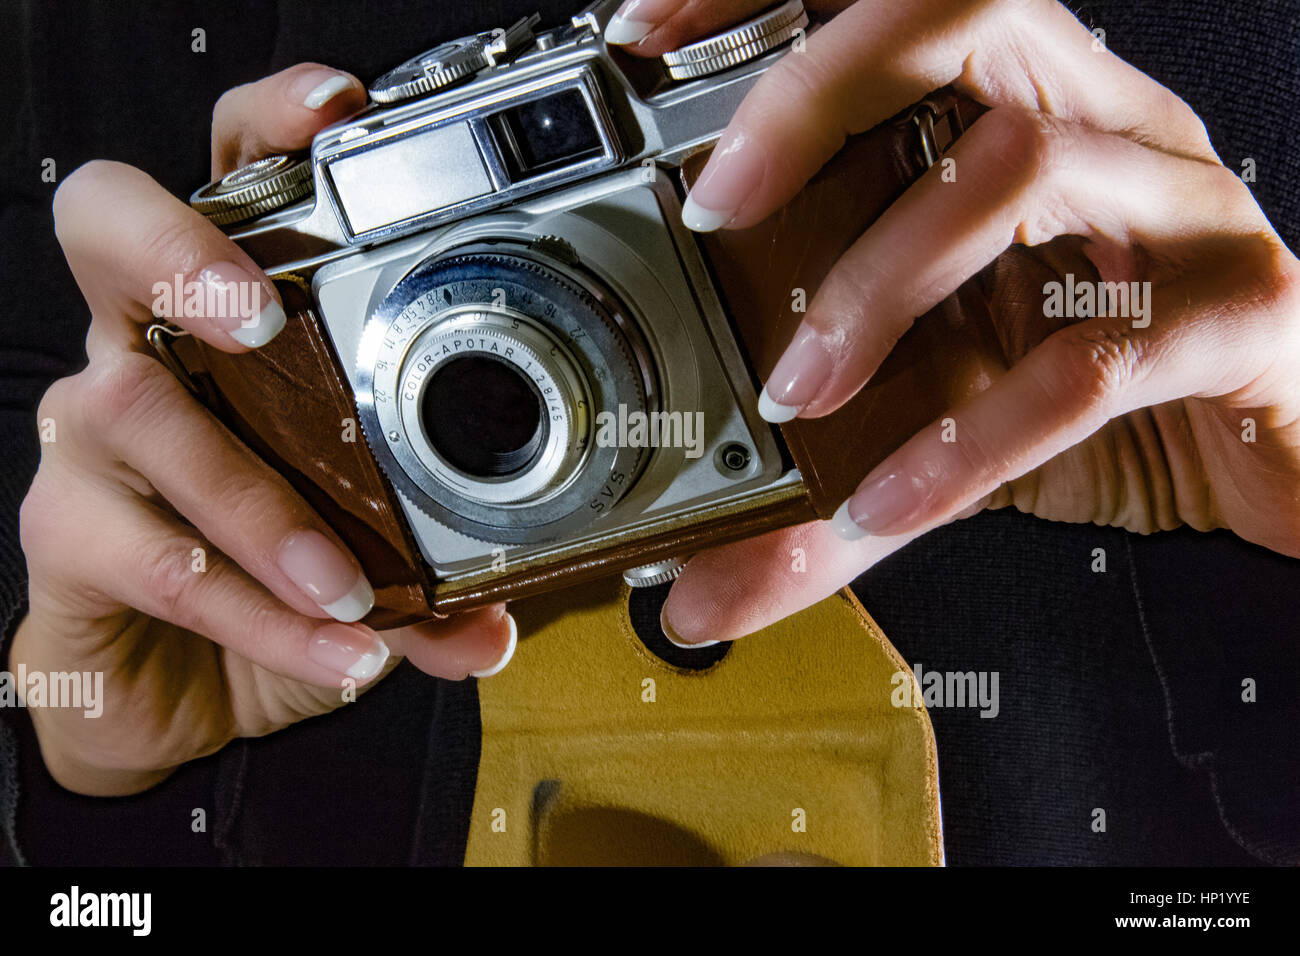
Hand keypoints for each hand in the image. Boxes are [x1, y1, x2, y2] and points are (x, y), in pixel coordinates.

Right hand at [14, 64, 516, 796]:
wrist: (173, 684)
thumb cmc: (272, 579)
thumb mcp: (366, 555)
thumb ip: (431, 569)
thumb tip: (500, 618)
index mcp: (232, 319)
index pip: (231, 180)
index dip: (268, 128)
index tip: (337, 112)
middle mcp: (148, 350)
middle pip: (108, 229)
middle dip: (180, 248)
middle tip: (254, 314)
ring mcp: (92, 435)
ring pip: (135, 411)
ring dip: (262, 509)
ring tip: (346, 586)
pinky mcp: (66, 531)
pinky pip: (156, 557)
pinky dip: (258, 611)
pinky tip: (332, 650)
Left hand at [608, 0, 1299, 642]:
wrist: (1270, 467)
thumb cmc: (1096, 405)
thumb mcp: (939, 408)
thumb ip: (821, 468)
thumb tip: (689, 582)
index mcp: (1016, 113)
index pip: (892, 5)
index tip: (644, 39)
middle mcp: (1099, 127)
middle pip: (960, 15)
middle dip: (811, 96)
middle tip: (715, 206)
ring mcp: (1176, 207)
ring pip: (1018, 171)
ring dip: (878, 286)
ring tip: (796, 394)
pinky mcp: (1236, 311)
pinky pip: (1092, 357)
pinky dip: (972, 435)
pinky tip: (893, 500)